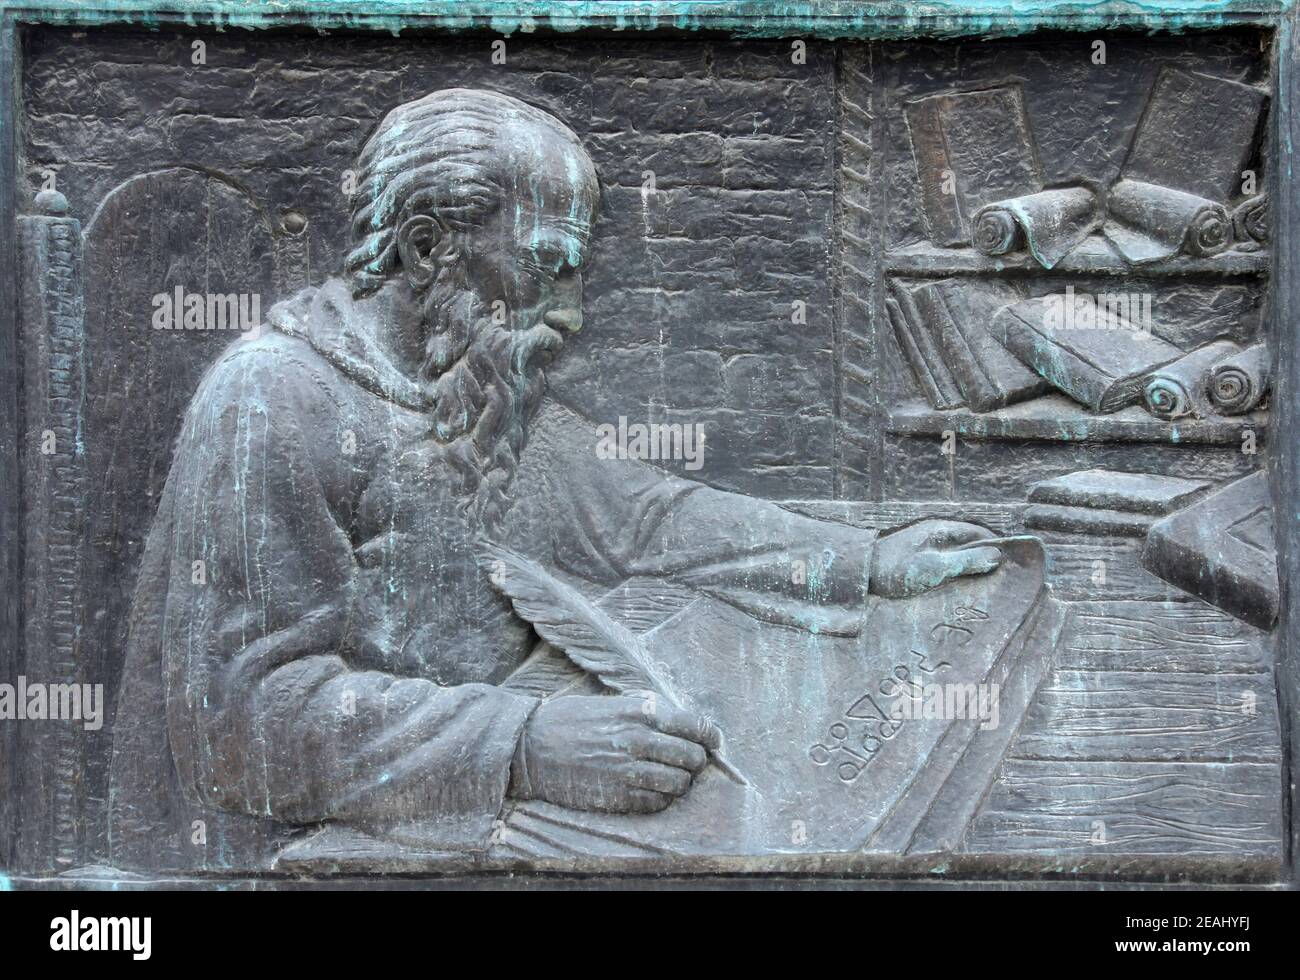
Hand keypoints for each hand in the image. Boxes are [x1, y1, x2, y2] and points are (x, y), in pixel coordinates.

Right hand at [509, 695, 720, 812]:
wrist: (532, 746)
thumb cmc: (572, 720)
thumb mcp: (613, 702)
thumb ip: (647, 710)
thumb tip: (683, 721)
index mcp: (640, 712)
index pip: (695, 726)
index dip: (710, 736)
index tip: (712, 742)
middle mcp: (638, 740)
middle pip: (693, 758)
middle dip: (697, 761)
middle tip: (691, 762)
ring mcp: (628, 771)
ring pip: (680, 784)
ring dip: (682, 782)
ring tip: (673, 777)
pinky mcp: (617, 796)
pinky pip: (658, 803)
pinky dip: (662, 798)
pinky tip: (654, 790)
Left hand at [868, 520, 1000, 598]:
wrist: (859, 574)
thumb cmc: (896, 569)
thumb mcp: (935, 567)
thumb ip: (965, 560)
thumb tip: (997, 556)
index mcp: (940, 530)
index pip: (979, 533)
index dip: (996, 547)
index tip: (1013, 564)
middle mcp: (934, 534)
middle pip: (969, 544)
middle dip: (985, 559)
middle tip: (1002, 581)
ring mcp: (925, 546)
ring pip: (957, 555)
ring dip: (970, 568)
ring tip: (985, 588)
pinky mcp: (917, 560)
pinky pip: (944, 563)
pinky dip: (955, 573)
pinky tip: (959, 589)